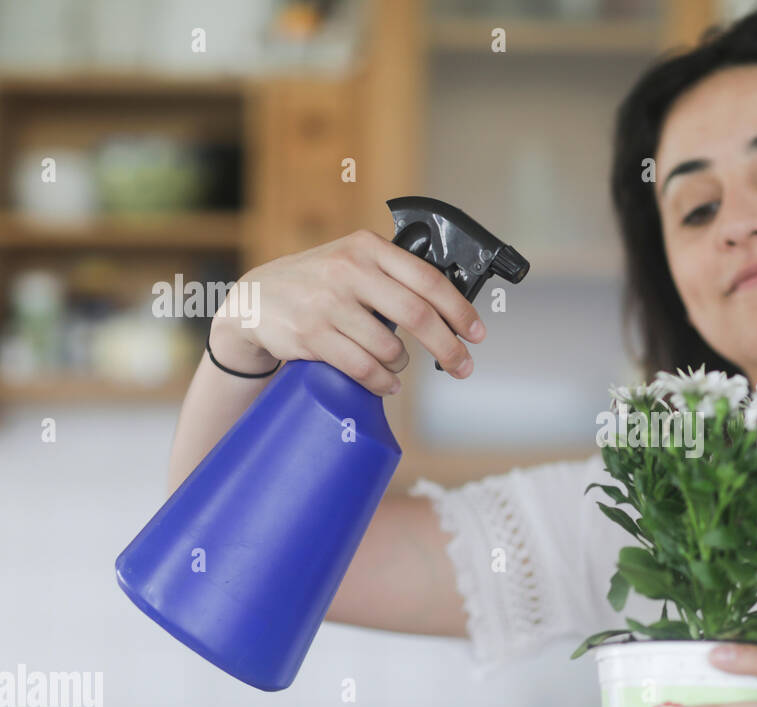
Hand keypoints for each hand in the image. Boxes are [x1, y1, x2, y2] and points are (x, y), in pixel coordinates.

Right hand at [212, 229, 485, 394]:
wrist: (254, 300)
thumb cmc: (316, 284)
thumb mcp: (351, 262)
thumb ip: (392, 276)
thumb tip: (449, 309)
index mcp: (367, 248)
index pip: (428, 279)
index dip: (459, 310)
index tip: (477, 334)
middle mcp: (348, 270)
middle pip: (418, 315)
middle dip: (448, 347)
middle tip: (463, 366)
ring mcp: (327, 302)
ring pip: (390, 348)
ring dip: (403, 367)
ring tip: (398, 369)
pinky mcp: (310, 334)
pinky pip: (362, 368)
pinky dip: (382, 382)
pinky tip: (386, 383)